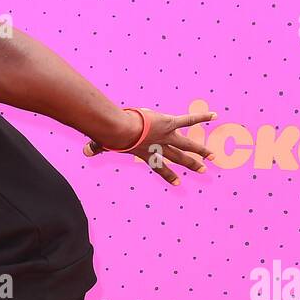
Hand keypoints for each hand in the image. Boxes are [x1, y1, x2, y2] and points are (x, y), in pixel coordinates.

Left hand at [84, 108, 218, 184]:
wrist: (121, 130)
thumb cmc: (112, 137)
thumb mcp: (104, 143)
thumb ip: (95, 148)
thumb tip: (84, 152)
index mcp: (146, 153)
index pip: (159, 167)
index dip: (168, 175)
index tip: (177, 183)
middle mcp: (159, 147)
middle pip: (178, 158)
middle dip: (191, 165)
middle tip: (202, 171)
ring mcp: (167, 136)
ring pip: (187, 144)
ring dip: (201, 150)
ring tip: (213, 157)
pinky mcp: (170, 123)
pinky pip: (189, 120)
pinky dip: (201, 118)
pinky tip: (215, 116)